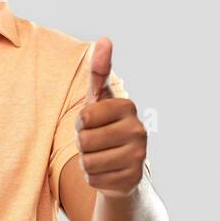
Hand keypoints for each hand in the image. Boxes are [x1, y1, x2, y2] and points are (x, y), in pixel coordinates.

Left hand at [73, 36, 147, 198]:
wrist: (122, 167)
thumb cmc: (104, 127)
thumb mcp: (99, 100)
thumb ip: (99, 72)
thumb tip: (104, 39)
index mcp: (128, 107)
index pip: (84, 117)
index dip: (81, 123)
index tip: (93, 123)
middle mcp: (138, 131)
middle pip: (85, 141)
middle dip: (83, 144)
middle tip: (96, 143)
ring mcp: (138, 157)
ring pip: (88, 162)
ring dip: (87, 162)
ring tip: (101, 156)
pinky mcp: (131, 181)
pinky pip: (93, 180)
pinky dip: (94, 178)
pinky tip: (107, 172)